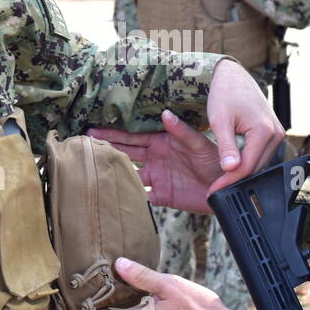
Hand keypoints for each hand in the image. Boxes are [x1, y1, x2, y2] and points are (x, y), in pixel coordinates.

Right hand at [89, 109, 222, 213]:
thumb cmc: (216, 160)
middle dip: (105, 149)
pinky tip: (111, 195)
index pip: (132, 137)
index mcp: (161, 142)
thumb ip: (182, 131)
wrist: (227, 187)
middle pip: (124, 153)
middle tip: (82, 147)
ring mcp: (157, 177)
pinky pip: (140, 196)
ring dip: (113, 172)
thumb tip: (165, 114)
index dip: (112, 134)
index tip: (92, 130)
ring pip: (128, 174)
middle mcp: (155, 159)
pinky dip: (127, 196)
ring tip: (91, 171)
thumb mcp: (199, 144)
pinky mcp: (162, 196)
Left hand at [203, 58, 284, 190]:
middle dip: (235, 179)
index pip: (247, 166)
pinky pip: (260, 154)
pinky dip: (247, 161)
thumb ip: (226, 146)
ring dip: (241, 172)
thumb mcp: (220, 120)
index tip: (213, 190)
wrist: (233, 76)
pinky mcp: (273, 133)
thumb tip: (230, 169)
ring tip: (221, 181)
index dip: (229, 181)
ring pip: (258, 163)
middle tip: (214, 190)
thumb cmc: (224, 93)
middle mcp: (276, 134)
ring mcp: (277, 134)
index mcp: (264, 130)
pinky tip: (231, 166)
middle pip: (255, 167)